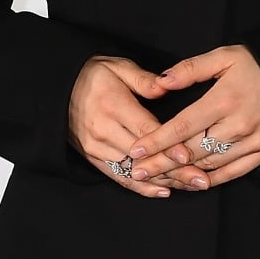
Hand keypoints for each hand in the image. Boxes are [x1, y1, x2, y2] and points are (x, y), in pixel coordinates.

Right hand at [68, 55, 215, 197]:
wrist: (58, 89)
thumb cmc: (93, 75)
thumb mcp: (118, 67)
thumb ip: (144, 79)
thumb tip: (167, 86)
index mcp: (113, 106)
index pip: (145, 130)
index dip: (167, 144)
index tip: (187, 156)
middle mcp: (104, 130)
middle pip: (144, 156)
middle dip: (174, 169)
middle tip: (201, 179)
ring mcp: (97, 148)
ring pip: (135, 171)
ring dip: (164, 180)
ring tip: (191, 186)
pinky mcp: (93, 158)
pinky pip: (119, 177)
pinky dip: (142, 188)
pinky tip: (164, 191)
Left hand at [122, 44, 259, 189]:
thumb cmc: (259, 65)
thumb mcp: (225, 56)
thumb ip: (191, 69)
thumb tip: (161, 82)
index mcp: (224, 100)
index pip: (181, 127)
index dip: (156, 141)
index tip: (135, 151)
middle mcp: (237, 125)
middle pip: (191, 151)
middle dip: (161, 163)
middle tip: (136, 171)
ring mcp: (253, 141)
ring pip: (210, 165)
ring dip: (181, 174)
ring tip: (158, 179)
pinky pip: (234, 172)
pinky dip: (212, 180)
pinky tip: (192, 183)